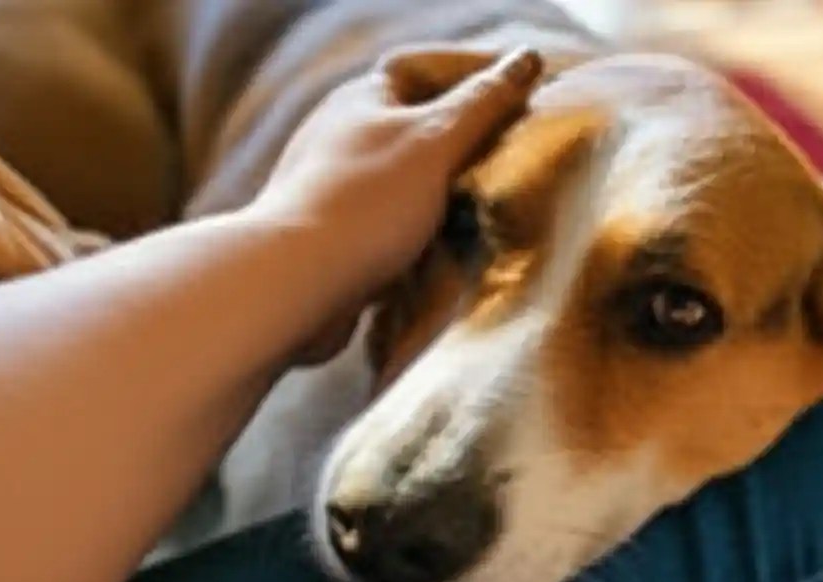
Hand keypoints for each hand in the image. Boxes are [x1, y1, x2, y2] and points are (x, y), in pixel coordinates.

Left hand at [247, 47, 543, 362]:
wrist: (295, 284)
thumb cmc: (365, 204)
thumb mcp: (436, 142)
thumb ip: (483, 102)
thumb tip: (526, 58)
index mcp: (361, 100)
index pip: (423, 68)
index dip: (472, 75)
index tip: (519, 94)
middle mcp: (343, 138)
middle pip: (417, 129)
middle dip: (465, 143)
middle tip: (513, 156)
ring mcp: (335, 190)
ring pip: (407, 184)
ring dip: (446, 197)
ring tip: (489, 212)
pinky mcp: (335, 239)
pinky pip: (392, 228)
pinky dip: (424, 236)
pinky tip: (447, 254)